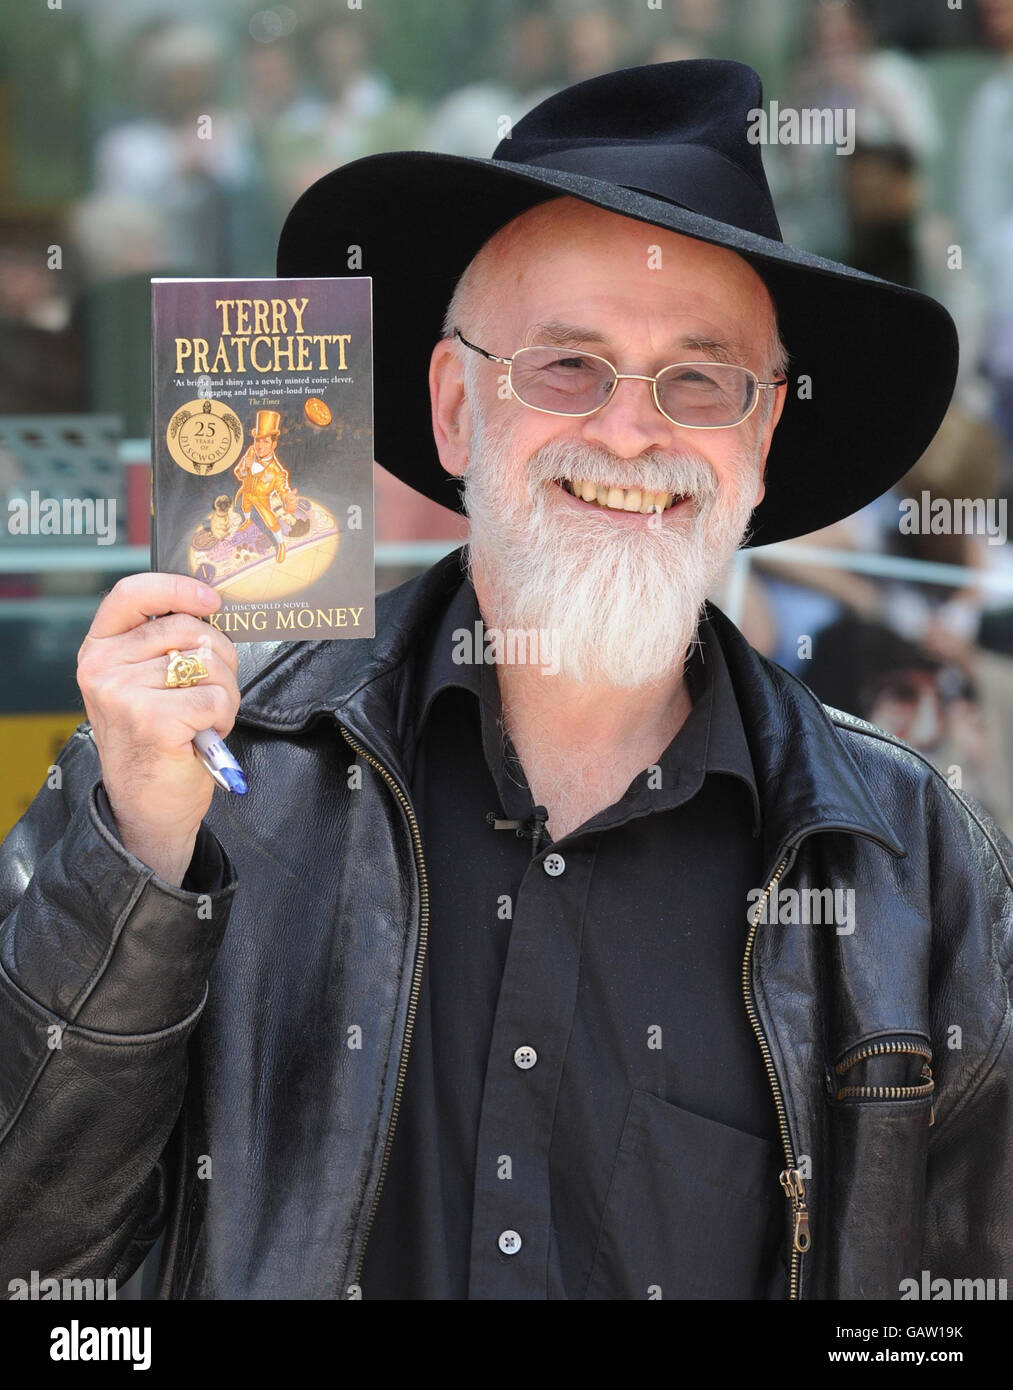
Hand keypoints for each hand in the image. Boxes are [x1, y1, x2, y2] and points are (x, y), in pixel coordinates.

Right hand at [77, 574, 239, 885]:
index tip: (210, 599)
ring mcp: (123, 692)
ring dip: (224, 692)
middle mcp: (103, 667)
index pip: (132, 593)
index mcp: (100, 650)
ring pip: (209, 664)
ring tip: (205, 718)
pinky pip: (216, 696)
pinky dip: (225, 716)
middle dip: (220, 658)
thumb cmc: (158, 742)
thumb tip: (210, 605)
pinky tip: (205, 735)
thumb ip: (164, 644)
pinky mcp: (152, 718)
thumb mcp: (146, 683)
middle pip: (189, 629)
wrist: (149, 808)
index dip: (177, 588)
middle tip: (212, 692)